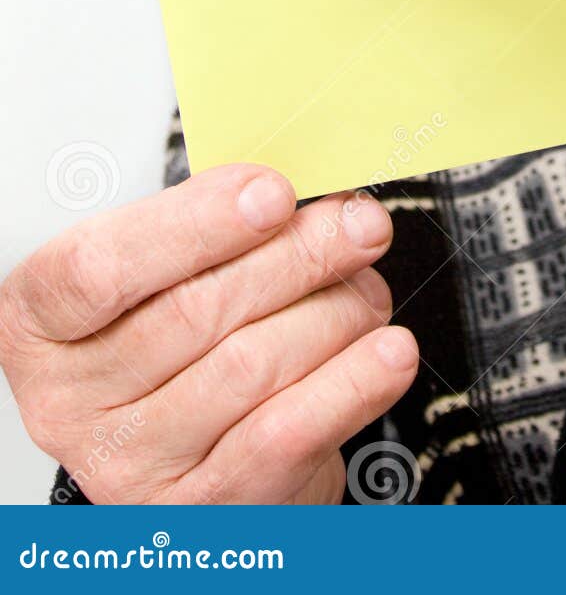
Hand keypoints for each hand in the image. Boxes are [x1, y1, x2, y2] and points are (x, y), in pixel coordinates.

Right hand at [0, 164, 417, 502]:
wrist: (195, 450)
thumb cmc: (176, 339)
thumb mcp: (162, 271)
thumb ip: (214, 226)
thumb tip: (305, 196)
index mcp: (43, 322)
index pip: (100, 268)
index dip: (195, 224)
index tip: (274, 193)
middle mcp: (71, 401)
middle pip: (194, 312)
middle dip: (297, 255)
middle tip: (358, 223)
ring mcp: (130, 464)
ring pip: (251, 367)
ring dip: (333, 313)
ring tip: (366, 287)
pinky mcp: (200, 509)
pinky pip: (286, 436)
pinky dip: (350, 384)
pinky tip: (386, 352)